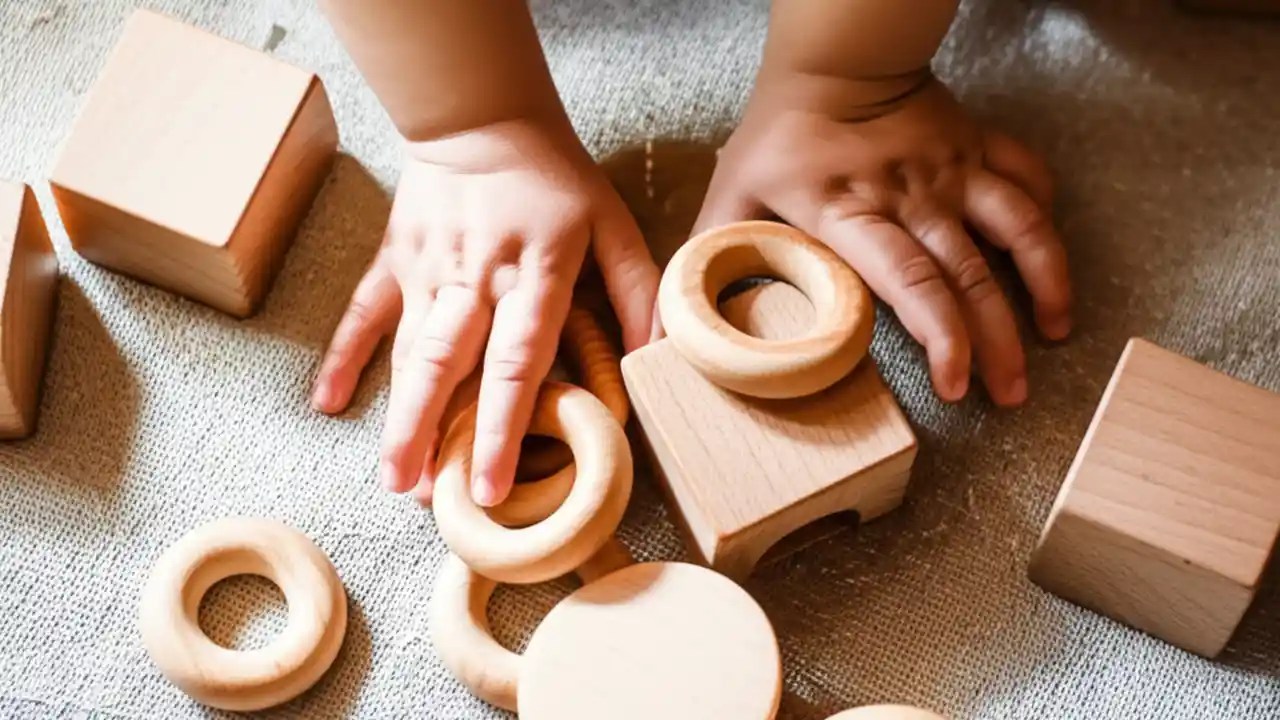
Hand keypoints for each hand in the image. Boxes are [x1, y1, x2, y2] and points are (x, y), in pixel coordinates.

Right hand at [311, 119, 658, 504]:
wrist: (481, 116)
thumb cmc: (556, 180)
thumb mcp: (612, 224)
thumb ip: (636, 289)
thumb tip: (653, 357)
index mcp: (536, 272)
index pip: (517, 362)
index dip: (503, 427)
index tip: (493, 486)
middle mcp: (477, 277)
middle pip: (450, 366)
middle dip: (433, 436)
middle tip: (423, 501)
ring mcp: (428, 268)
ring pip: (408, 350)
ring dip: (397, 415)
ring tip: (392, 478)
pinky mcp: (394, 257)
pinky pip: (363, 310)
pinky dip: (342, 354)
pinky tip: (326, 402)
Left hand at [695, 75, 1070, 405]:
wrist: (835, 57)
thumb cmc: (778, 134)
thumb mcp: (731, 197)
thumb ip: (705, 263)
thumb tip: (666, 333)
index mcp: (850, 213)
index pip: (908, 281)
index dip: (941, 337)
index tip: (956, 385)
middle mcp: (912, 197)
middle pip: (969, 276)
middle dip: (997, 342)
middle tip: (1010, 394)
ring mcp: (954, 170)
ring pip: (1017, 232)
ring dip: (1043, 287)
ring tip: (1053, 337)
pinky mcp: (979, 147)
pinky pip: (1028, 182)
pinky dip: (1045, 225)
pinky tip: (1050, 268)